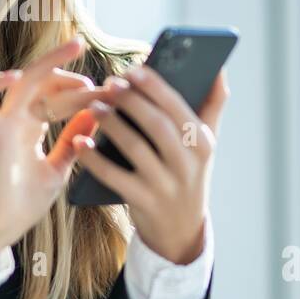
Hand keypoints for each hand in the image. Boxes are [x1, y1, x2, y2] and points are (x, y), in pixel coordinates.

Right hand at [0, 36, 120, 265]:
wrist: (0, 229)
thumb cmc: (23, 202)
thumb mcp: (58, 168)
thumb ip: (73, 142)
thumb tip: (95, 117)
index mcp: (31, 127)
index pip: (58, 97)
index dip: (84, 92)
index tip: (114, 94)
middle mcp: (17, 120)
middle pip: (44, 83)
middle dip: (72, 70)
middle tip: (105, 71)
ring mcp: (3, 124)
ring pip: (23, 82)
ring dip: (49, 64)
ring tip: (75, 50)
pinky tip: (16, 76)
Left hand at [72, 66, 228, 263]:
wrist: (182, 230)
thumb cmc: (188, 171)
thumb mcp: (205, 142)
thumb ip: (213, 105)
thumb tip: (218, 69)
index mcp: (203, 143)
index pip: (179, 108)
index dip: (155, 86)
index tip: (133, 69)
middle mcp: (187, 164)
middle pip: (157, 125)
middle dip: (131, 101)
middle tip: (110, 84)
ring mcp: (165, 185)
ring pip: (135, 148)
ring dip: (112, 124)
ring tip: (95, 106)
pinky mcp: (142, 202)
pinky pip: (114, 177)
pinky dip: (94, 159)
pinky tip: (81, 142)